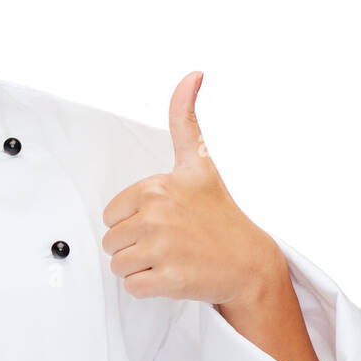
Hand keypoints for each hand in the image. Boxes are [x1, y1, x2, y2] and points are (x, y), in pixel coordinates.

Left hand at [101, 72, 285, 307]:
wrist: (250, 262)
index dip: (133, 221)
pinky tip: (173, 276)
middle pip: (111, 241)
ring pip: (118, 265)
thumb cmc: (219, 213)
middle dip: (135, 245)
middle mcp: (156, 216)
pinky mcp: (167, 279)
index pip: (111, 214)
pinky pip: (132, 287)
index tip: (164, 220)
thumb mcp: (200, 162)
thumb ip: (185, 118)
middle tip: (170, 242)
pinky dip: (147, 287)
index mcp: (155, 187)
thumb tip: (193, 73)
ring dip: (140, 267)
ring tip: (171, 259)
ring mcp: (162, 249)